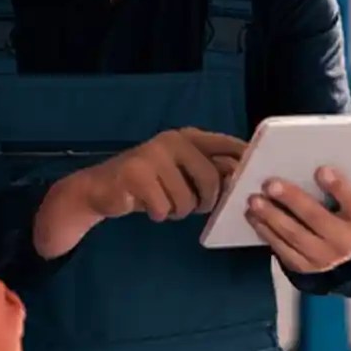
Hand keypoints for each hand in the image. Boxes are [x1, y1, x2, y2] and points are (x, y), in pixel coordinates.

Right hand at [33, 128, 245, 258]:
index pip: (227, 145)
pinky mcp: (136, 174)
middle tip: (192, 206)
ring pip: (187, 200)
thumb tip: (241, 180)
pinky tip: (146, 205)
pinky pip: (163, 208)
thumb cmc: (149, 183)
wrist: (100, 188)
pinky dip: (157, 214)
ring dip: (177, 211)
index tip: (250, 179)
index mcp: (188, 137)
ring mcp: (153, 155)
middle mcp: (172, 140)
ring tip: (162, 202)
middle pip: (212, 179)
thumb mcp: (182, 172)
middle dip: (205, 201)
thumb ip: (208, 171)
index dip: (244, 162)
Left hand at [244, 154, 350, 273]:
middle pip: (317, 219)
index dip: (338, 187)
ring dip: (271, 216)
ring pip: (295, 236)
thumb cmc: (347, 212)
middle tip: (270, 183)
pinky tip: (253, 216)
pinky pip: (281, 249)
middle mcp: (346, 243)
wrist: (343, 250)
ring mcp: (324, 258)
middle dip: (292, 200)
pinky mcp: (304, 267)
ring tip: (254, 199)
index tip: (320, 169)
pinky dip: (265, 231)